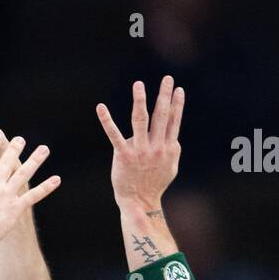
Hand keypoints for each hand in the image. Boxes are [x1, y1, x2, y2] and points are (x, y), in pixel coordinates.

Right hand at [0, 134, 58, 249]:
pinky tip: (57, 179)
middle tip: (21, 138)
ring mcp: (6, 195)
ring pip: (24, 173)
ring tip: (44, 149)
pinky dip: (46, 188)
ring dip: (35, 161)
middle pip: (6, 160)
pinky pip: (34, 196)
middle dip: (14, 147)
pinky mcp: (16, 209)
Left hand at [96, 76, 183, 209]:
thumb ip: (172, 149)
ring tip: (139, 84)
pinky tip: (100, 108)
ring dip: (140, 100)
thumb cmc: (155, 183)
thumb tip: (174, 136)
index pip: (174, 121)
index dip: (177, 104)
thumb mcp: (171, 166)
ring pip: (141, 120)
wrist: (140, 201)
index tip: (178, 89)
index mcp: (169, 148)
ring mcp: (140, 150)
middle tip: (167, 79)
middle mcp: (156, 147)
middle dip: (165, 96)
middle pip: (162, 116)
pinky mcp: (123, 155)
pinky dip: (107, 120)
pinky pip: (114, 134)